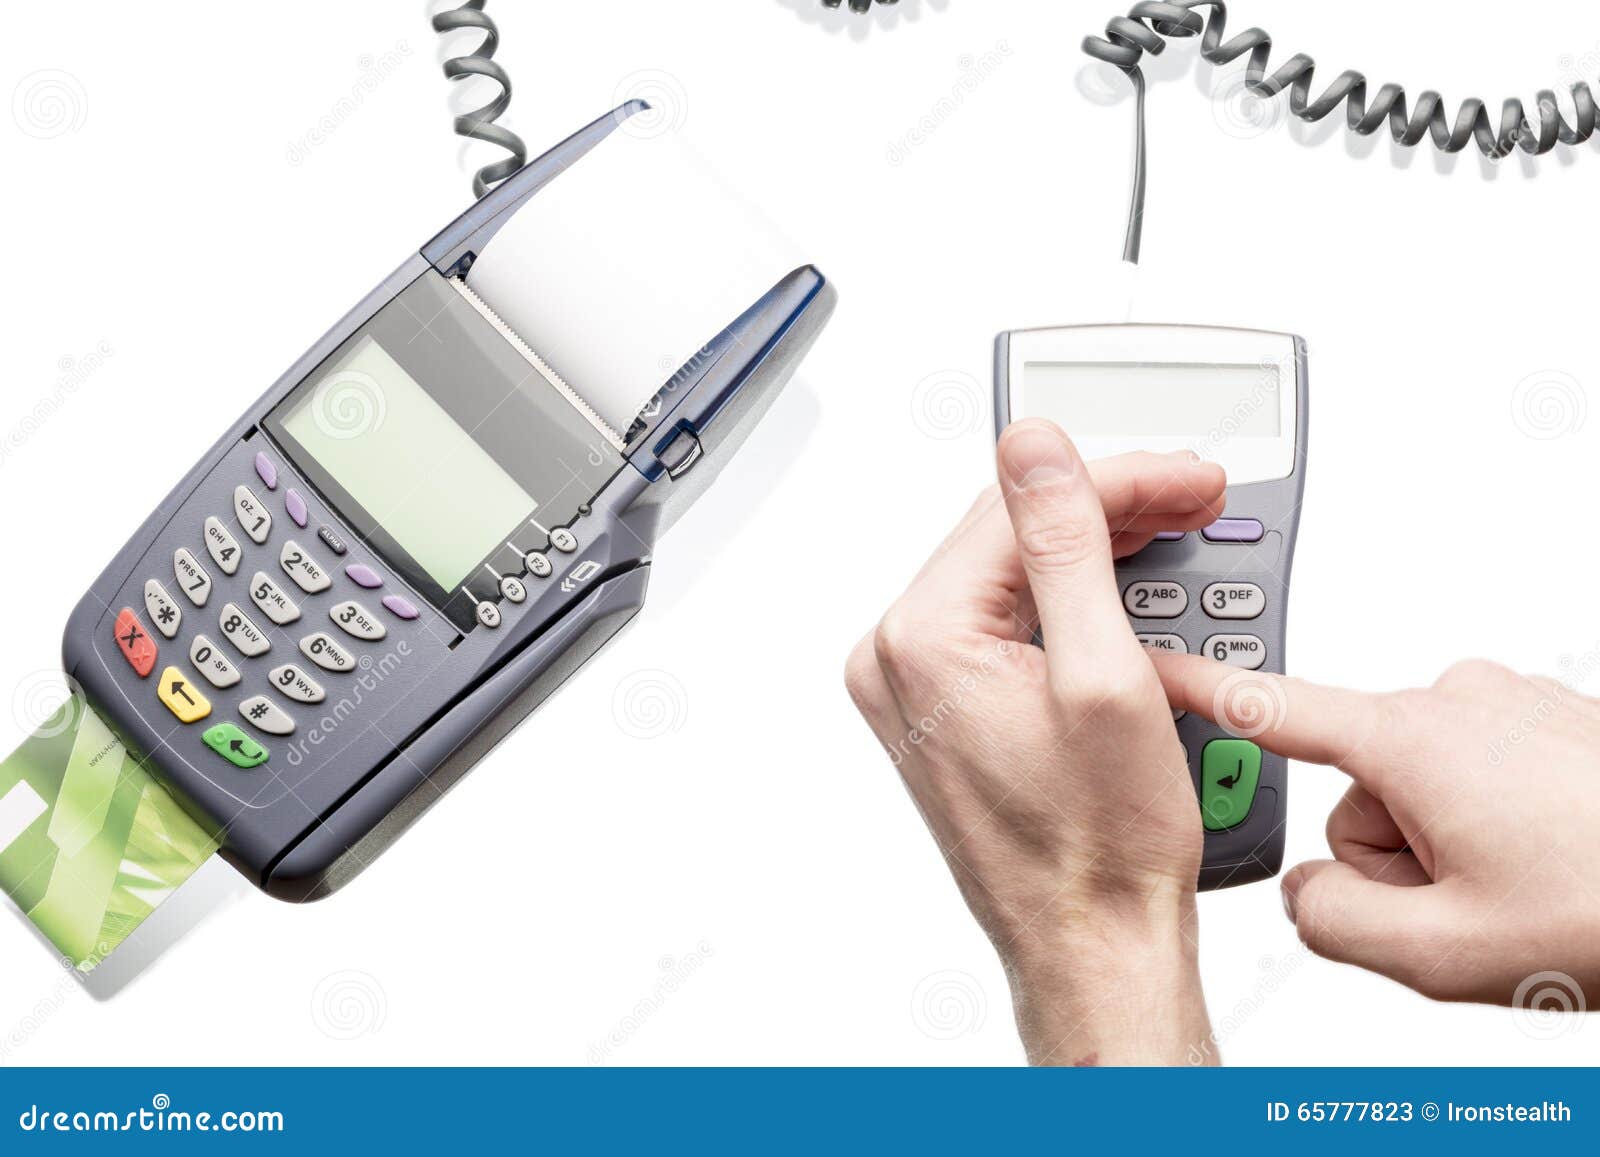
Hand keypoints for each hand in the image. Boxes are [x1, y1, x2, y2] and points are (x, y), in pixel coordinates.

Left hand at [845, 420, 1226, 1063]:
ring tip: (1177, 543)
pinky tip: (1129, 599)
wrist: (1092, 947)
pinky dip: (1070, 606)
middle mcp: (897, 660)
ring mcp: (915, 689)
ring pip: (1011, 578)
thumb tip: (1034, 445)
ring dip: (1097, 556)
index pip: (1019, 510)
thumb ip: (1064, 546)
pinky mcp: (943, 711)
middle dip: (1111, 511)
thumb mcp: (1102, 676)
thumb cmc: (1100, 847)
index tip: (1189, 477)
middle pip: (1009, 537)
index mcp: (919, 641)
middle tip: (1195, 499)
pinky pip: (1006, 625)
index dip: (1120, 479)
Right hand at [1155, 654, 1599, 1008]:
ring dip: (1442, 845)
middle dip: (1388, 854)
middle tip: (1461, 906)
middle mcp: (1452, 700)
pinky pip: (1468, 771)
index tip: (1131, 665)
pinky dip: (1486, 821)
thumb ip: (1328, 921)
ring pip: (1411, 787)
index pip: (1265, 708)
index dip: (1186, 690)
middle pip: (1350, 788)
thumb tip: (1310, 894)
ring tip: (1519, 886)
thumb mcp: (1441, 954)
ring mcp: (1503, 703)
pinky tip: (1544, 859)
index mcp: (1412, 739)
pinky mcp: (1541, 716)